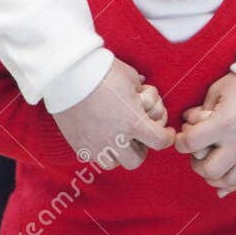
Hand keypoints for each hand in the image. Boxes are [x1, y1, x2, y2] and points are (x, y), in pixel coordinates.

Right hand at [54, 58, 174, 168]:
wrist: (68, 73)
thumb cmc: (103, 71)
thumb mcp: (131, 77)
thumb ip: (141, 91)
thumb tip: (142, 92)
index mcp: (133, 122)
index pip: (160, 142)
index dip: (167, 137)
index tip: (166, 132)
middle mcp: (115, 139)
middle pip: (137, 160)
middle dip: (142, 149)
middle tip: (139, 136)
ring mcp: (95, 144)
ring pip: (114, 163)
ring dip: (120, 154)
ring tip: (118, 139)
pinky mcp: (79, 144)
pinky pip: (94, 158)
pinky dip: (100, 151)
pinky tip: (100, 136)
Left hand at [174, 72, 235, 194]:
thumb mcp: (219, 89)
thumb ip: (201, 110)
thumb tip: (188, 122)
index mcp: (224, 124)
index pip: (190, 143)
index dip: (180, 141)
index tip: (182, 137)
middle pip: (206, 169)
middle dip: (195, 161)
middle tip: (197, 150)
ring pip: (223, 181)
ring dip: (211, 175)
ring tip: (209, 161)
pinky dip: (228, 186)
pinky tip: (221, 186)